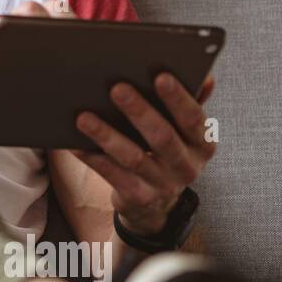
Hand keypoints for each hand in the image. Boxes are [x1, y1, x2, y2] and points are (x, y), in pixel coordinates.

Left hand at [69, 73, 216, 235]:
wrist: (156, 205)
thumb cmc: (167, 152)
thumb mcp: (184, 132)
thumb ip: (192, 103)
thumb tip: (206, 76)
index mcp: (202, 144)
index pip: (193, 118)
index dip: (178, 98)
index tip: (161, 76)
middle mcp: (187, 166)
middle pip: (162, 136)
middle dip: (139, 111)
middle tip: (117, 88)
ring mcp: (163, 184)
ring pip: (133, 157)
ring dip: (107, 135)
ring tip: (84, 117)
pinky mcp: (138, 197)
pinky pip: (112, 175)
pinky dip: (93, 158)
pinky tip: (75, 143)